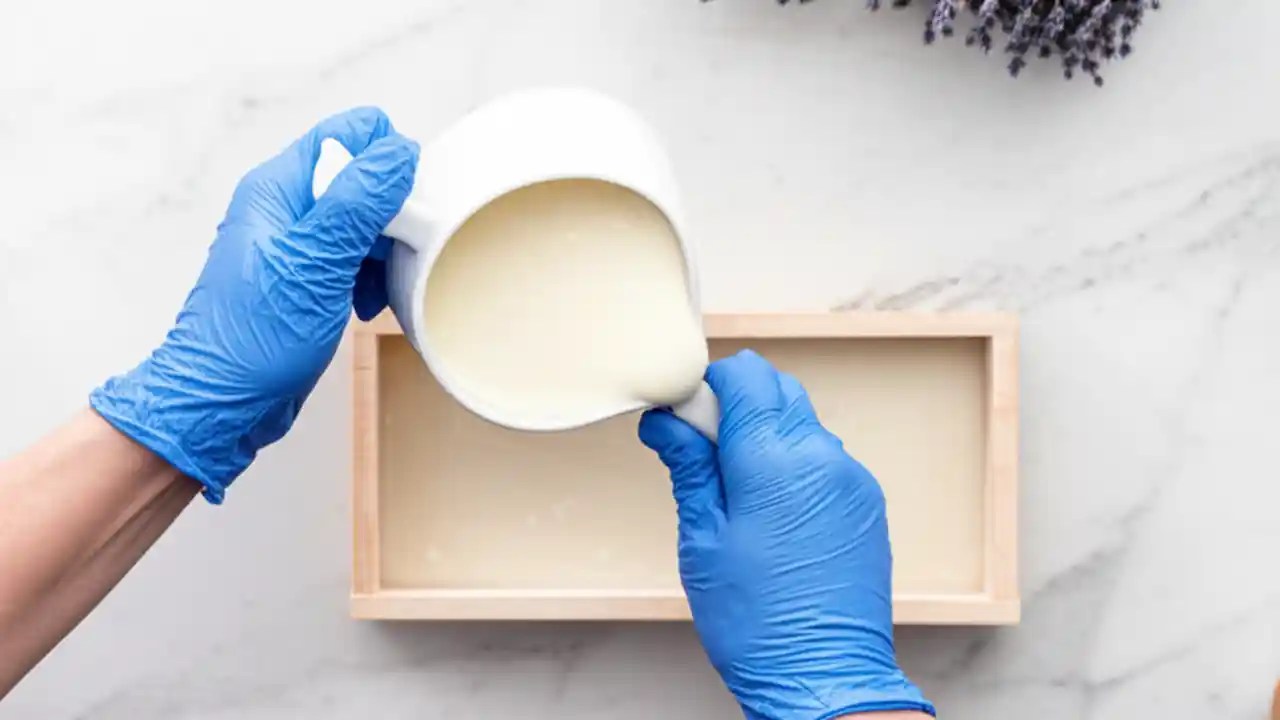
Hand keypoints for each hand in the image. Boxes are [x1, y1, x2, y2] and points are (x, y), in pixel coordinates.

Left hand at [91, 108, 417, 502]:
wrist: (221, 406)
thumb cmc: (254, 339)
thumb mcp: (316, 262)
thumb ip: (359, 201)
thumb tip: (397, 150)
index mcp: (277, 188)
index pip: (348, 134)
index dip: (386, 160)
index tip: (403, 206)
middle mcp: (285, 209)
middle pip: (362, 179)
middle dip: (391, 215)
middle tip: (391, 255)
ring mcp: (295, 246)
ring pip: (364, 224)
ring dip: (383, 254)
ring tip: (374, 290)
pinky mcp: (305, 280)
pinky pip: (354, 261)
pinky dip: (369, 280)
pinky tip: (365, 307)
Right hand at [640, 351, 933, 718]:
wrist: (823, 677)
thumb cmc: (755, 620)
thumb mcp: (702, 539)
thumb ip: (689, 465)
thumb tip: (666, 419)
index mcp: (776, 460)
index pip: (746, 374)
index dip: (708, 385)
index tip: (684, 416)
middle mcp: (823, 457)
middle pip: (777, 388)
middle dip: (736, 404)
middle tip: (704, 454)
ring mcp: (852, 478)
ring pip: (802, 421)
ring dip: (765, 434)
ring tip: (737, 492)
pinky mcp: (865, 502)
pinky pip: (824, 457)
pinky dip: (793, 463)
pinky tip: (772, 511)